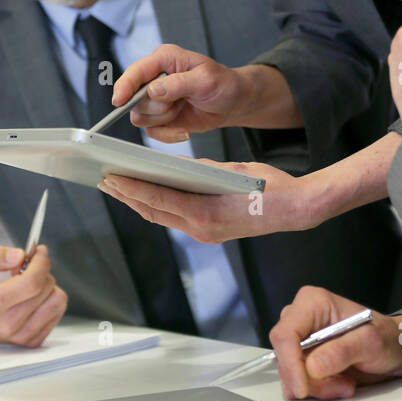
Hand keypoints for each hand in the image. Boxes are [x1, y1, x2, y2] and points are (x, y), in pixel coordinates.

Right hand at [0, 244, 67, 347]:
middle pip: (46, 288)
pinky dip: (48, 300)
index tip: (39, 251)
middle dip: (41, 270)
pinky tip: (31, 297)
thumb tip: (19, 256)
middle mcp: (9, 324)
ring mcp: (21, 335)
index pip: (33, 282)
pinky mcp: (31, 341)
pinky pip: (56, 313)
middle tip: (25, 268)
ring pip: (57, 301)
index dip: (41, 262)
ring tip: (28, 284)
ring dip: (47, 286)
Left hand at [99, 160, 318, 242]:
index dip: (131, 188)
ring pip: (163, 218)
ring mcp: (206, 234)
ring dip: (139, 204)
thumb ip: (203, 170)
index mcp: (206, 213)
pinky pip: (177, 220)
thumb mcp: (233, 171)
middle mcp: (202, 228)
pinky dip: (159, 208)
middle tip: (105, 181)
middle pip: (155, 211)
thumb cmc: (270, 187)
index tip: (111, 177)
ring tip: (119, 188)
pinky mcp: (211, 233)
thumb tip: (176, 167)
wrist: (296, 209)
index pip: (158, 198)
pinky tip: (148, 197)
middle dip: (127, 196)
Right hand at [109, 44, 254, 141]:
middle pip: (135, 99)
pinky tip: (184, 128)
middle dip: (159, 108)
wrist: (232, 102)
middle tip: (180, 103)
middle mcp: (154, 77)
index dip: (125, 85)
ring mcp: (155, 98)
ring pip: (141, 117)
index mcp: (164, 59)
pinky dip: (168, 134)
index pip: (136, 71)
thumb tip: (153, 90)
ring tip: (183, 109)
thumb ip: (179, 84)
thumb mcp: (206, 81)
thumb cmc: (223, 84)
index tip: (120, 101)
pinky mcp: (159, 116)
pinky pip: (151, 131)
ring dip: (165, 120)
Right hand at [270, 287, 401, 399]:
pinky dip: (319, 391)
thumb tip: (312, 366)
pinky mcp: (305, 361)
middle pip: (286, 358)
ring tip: (347, 384)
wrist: (396, 350)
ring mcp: (301, 342)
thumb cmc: (387, 338)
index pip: (285, 334)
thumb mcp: (372, 341)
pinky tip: (341, 384)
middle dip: (312, 380)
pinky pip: (299, 383)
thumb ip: (343, 351)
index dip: (290, 363)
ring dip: (318, 388)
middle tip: (344, 385)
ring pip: (290, 375)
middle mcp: (301, 320)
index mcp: (312, 303)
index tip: (303, 388)